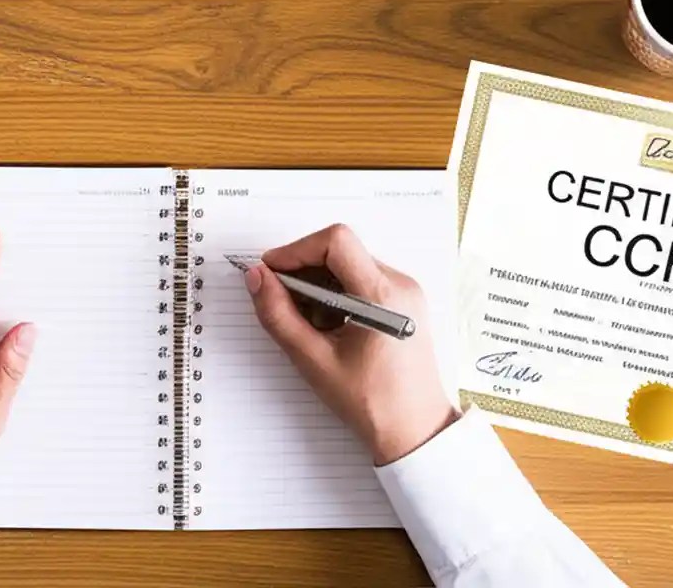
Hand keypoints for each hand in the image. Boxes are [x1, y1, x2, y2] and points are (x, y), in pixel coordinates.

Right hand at [244, 224, 455, 464]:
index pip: (335, 242)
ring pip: (349, 265)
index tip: (271, 271)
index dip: (296, 250)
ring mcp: (405, 292)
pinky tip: (328, 327)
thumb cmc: (373, 404)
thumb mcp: (314, 361)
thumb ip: (279, 315)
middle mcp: (401, 285)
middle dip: (304, 271)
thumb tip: (258, 279)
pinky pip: (362, 280)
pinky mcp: (403, 302)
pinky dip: (336, 294)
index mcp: (384, 296)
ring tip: (308, 324)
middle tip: (280, 300)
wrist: (415, 431)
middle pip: (341, 251)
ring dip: (319, 285)